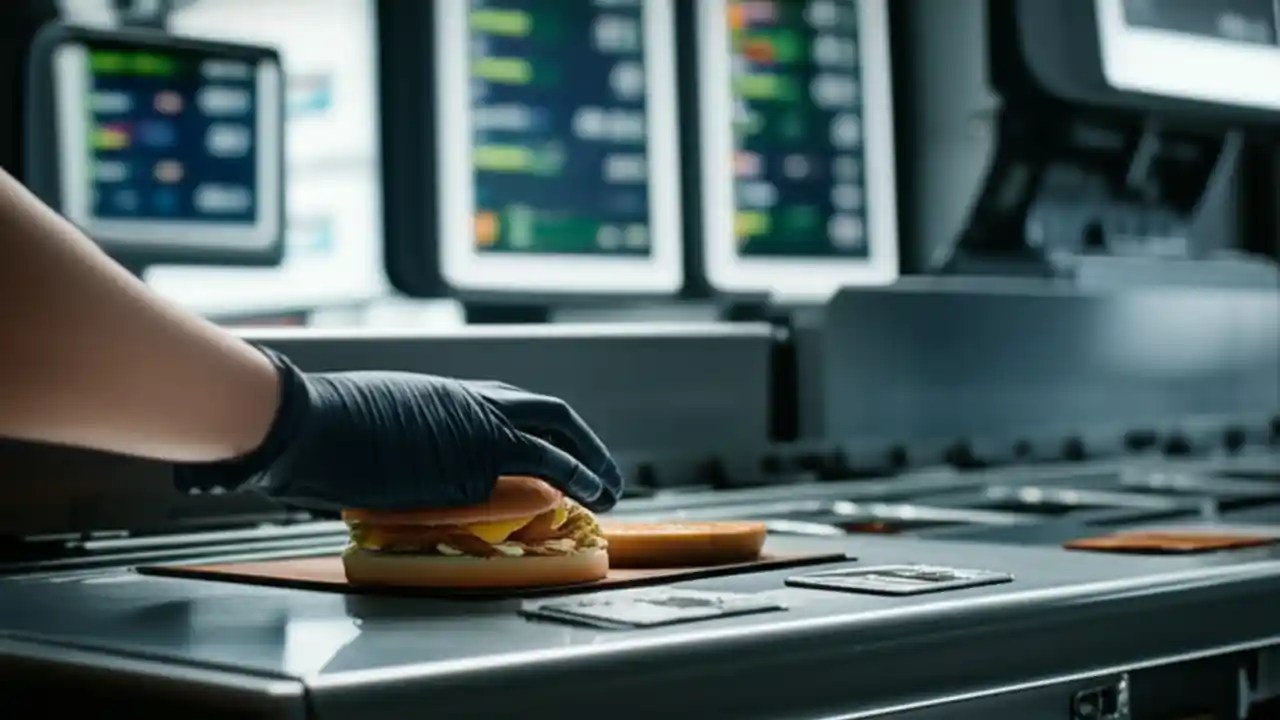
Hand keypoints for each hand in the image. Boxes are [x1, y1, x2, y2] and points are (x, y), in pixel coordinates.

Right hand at [174, 349, 623, 511]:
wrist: (307, 421)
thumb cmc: (318, 429)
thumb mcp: (370, 427)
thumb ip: (400, 444)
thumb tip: (392, 471)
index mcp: (447, 394)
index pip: (512, 408)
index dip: (542, 430)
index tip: (559, 449)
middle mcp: (470, 401)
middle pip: (548, 411)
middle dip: (582, 439)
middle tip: (602, 467)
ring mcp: (476, 422)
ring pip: (556, 430)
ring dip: (592, 459)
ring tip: (612, 487)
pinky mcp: (477, 451)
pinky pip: (541, 462)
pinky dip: (575, 473)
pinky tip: (593, 490)